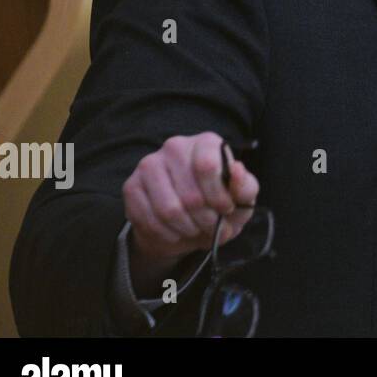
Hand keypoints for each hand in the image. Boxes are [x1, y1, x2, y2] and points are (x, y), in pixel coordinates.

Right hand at [122, 133, 258, 293]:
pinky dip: (167, 234)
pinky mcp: (131, 186)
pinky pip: (148, 219)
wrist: (188, 223)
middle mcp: (175, 146)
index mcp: (206, 142)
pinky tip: (177, 231)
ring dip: (187, 228)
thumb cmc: (220, 204)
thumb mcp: (242, 198)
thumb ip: (245, 186)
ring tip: (196, 229)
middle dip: (205, 219)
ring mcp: (149, 164)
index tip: (226, 209)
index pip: (207, 166)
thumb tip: (237, 169)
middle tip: (211, 226)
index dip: (218, 196)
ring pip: (168, 209)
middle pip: (189, 193)